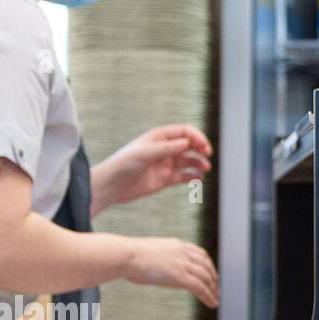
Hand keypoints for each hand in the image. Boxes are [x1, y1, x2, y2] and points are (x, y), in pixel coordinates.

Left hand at [92, 124, 212, 214]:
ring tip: (205, 169)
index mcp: (159, 137)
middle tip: (208, 155)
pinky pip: (185, 176)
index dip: (196, 136)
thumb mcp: (144, 154)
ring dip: (200, 163)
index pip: (184, 132)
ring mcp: (166, 164)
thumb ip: (166, 148)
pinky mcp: (166, 179)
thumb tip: (188, 142)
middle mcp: (164, 149)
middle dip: (201, 148)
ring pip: (190, 161)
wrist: (110, 187)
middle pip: (190, 145)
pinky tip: (199, 179)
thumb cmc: (123, 165)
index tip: (203, 146)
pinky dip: (194, 177)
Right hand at [125, 237, 219, 307]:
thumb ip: (159, 259)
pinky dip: (208, 296)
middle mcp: (183, 253)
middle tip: (216, 288)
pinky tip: (212, 303)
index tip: (211, 273)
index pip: (200, 253)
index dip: (208, 264)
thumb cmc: (128, 256)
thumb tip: (156, 268)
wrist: (126, 255)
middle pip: (206, 265)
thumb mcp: (149, 253)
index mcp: (177, 245)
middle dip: (213, 278)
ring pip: (206, 278)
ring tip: (215, 299)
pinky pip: (200, 287)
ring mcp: (183, 264)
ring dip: (213, 289)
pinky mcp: (180, 277)